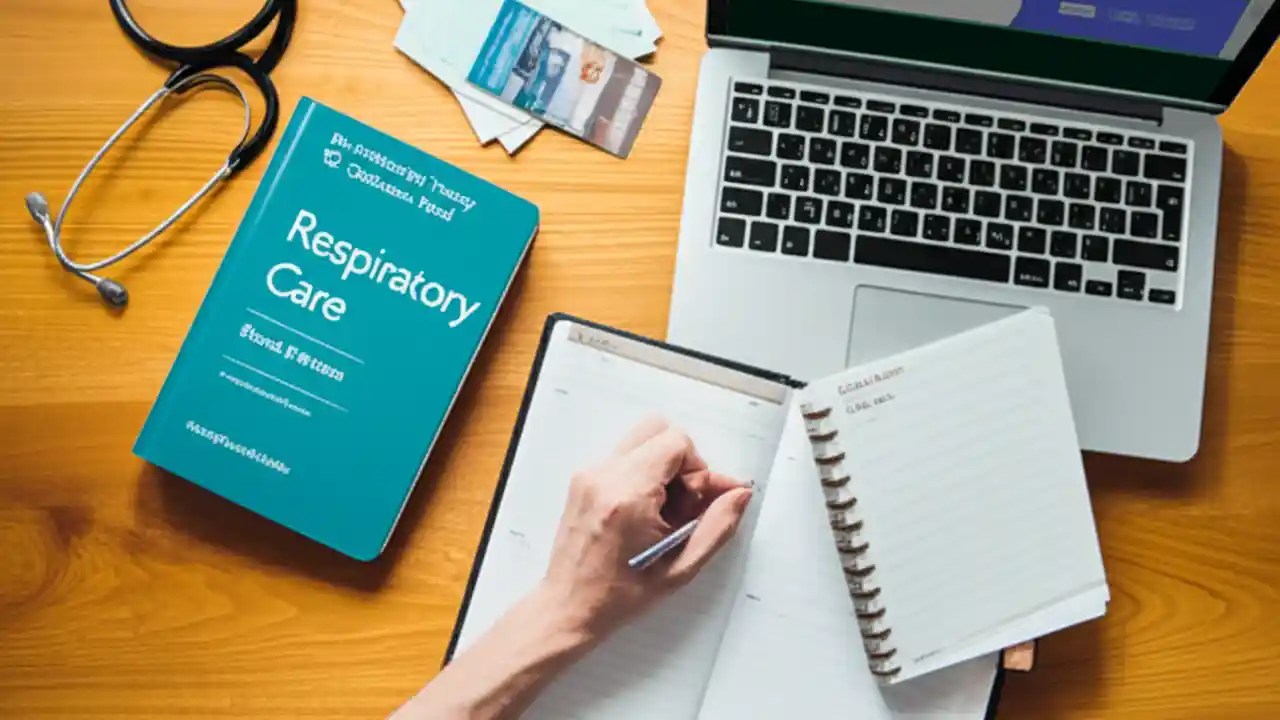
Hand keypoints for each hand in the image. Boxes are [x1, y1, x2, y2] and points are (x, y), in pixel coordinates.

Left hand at [537, 418, 753, 642]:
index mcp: (628, 496)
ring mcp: (589, 475)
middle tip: (684, 501)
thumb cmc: (619, 595)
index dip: (698, 469)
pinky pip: (623, 457)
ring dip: (662, 466)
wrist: (569, 606)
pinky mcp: (582, 480)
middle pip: (658, 430)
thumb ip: (717, 526)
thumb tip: (739, 494)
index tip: (698, 501)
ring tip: (664, 510)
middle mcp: (604, 476)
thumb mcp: (680, 569)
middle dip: (681, 460)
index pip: (676, 443)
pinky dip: (643, 473)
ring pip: (641, 441)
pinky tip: (645, 511)